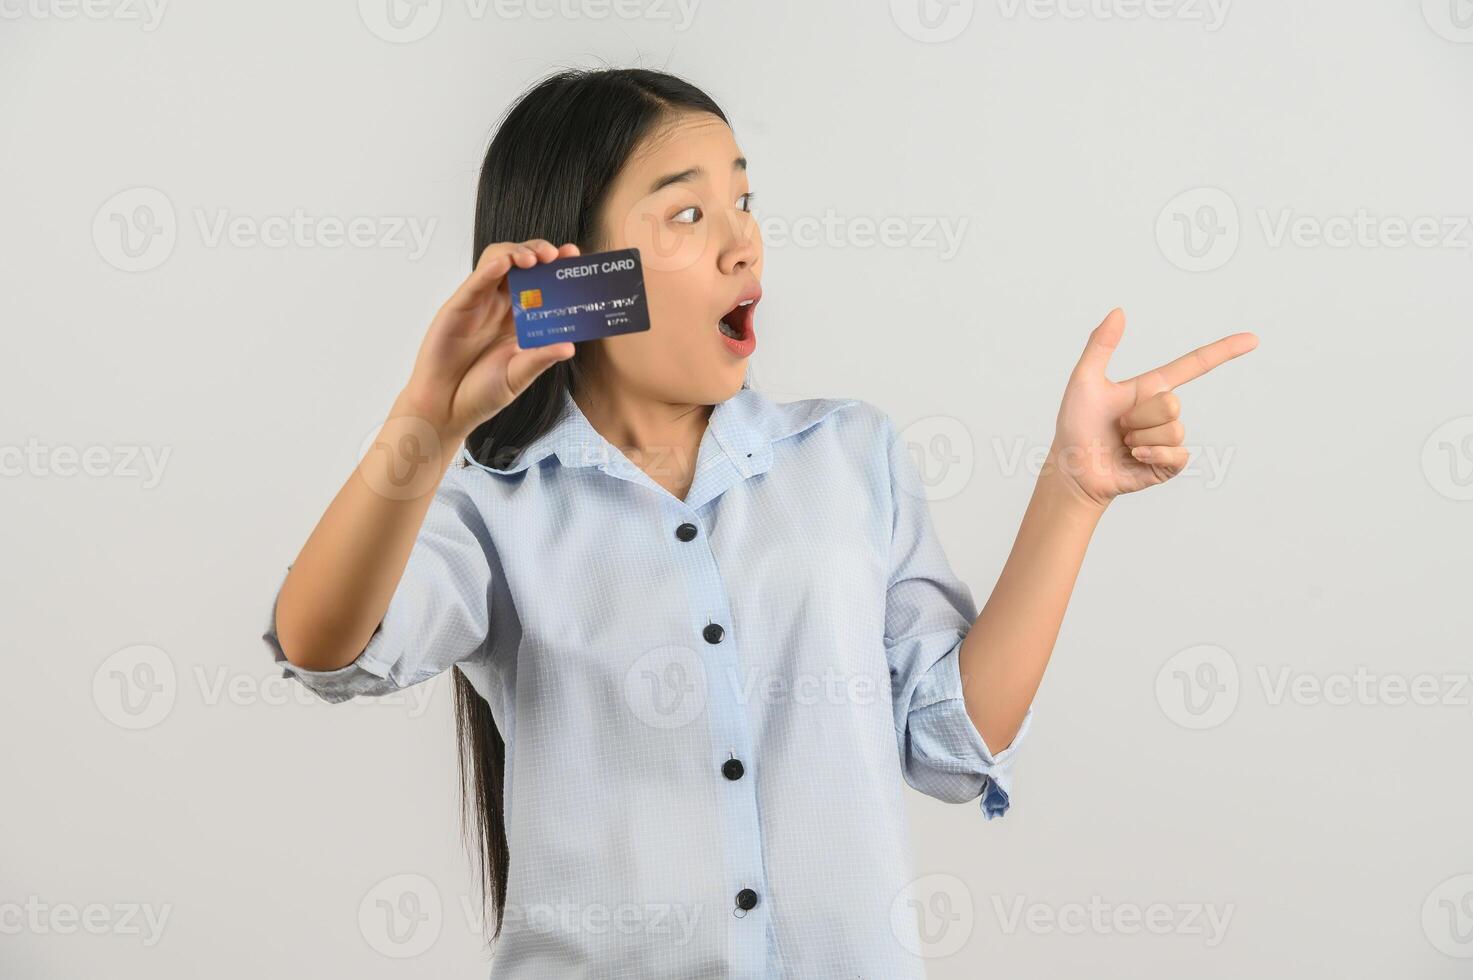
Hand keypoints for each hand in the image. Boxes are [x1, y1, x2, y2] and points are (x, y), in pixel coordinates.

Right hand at [397, 239, 578, 439]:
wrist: (446, 408)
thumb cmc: (481, 392)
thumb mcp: (518, 376)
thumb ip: (541, 359)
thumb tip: (570, 346)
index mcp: (521, 319)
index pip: (542, 283)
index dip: (556, 267)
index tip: (574, 257)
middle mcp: (502, 305)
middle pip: (521, 264)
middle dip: (539, 251)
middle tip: (555, 255)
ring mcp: (480, 303)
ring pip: (497, 262)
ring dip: (516, 252)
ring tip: (532, 260)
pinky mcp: (459, 307)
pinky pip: (475, 282)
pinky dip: (489, 269)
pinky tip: (504, 264)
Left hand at [1044, 308, 1257, 509]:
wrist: (1073, 470)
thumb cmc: (1076, 426)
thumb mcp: (1084, 381)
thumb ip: (1101, 346)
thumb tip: (1119, 311)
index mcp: (1150, 388)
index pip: (1194, 365)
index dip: (1223, 351)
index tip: (1252, 339)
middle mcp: (1163, 412)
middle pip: (1172, 403)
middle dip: (1138, 415)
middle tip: (1117, 425)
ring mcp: (1169, 438)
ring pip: (1173, 429)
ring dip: (1141, 437)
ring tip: (1123, 443)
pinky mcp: (1169, 463)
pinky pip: (1177, 452)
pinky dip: (1151, 453)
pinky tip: (1135, 457)